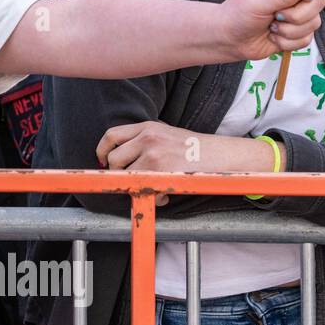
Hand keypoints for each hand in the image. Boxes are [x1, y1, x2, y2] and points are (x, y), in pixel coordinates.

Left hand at [97, 121, 275, 204]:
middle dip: (120, 173)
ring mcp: (154, 155)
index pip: (111, 135)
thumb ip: (141, 140)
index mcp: (147, 127)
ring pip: (126, 177)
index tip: (104, 162)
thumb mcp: (165, 133)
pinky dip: (152, 197)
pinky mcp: (161, 172)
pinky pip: (143, 189)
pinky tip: (166, 195)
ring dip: (138, 187)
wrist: (223, 155)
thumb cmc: (194, 148)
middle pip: (113, 159)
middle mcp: (148, 138)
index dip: (102, 151)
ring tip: (156, 187)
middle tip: (136, 179)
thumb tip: (114, 159)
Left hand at [219, 0, 323, 61]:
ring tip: (271, 27)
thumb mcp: (256, 2)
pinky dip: (288, 42)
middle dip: (298, 14)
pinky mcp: (297, 32)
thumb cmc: (236, 15)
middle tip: (276, 16)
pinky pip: (307, 38)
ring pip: (314, 22)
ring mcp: (296, 14)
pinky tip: (273, 37)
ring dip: (290, 30)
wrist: (229, 40)